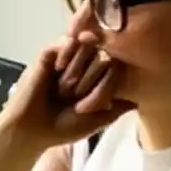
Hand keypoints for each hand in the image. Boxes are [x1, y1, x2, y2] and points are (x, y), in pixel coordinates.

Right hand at [0, 33, 134, 148]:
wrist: (31, 130)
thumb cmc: (61, 128)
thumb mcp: (97, 121)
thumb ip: (118, 108)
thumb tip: (140, 99)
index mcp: (96, 79)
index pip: (117, 67)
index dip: (107, 85)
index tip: (89, 107)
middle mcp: (83, 65)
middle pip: (105, 54)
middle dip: (91, 80)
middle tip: (73, 98)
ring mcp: (67, 58)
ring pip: (89, 45)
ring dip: (77, 71)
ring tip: (63, 88)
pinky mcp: (48, 54)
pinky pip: (67, 40)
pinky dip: (67, 53)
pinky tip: (58, 70)